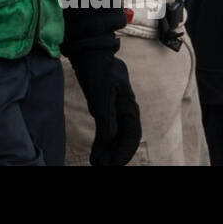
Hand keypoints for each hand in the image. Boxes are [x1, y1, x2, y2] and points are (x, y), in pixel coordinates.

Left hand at [69, 47, 140, 165]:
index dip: (125, 152)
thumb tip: (110, 138)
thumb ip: (107, 115)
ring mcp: (114, 112)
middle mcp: (125, 112)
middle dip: (115, 155)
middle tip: (103, 168)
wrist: (90, 55)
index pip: (132, 135)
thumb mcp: (102, 93)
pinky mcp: (103, 111)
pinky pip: (104, 131)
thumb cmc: (100, 70)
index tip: (114, 164)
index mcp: (130, 108)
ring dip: (107, 152)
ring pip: (113, 138)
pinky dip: (100, 144)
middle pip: (124, 139)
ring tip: (96, 165)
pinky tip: (95, 155)